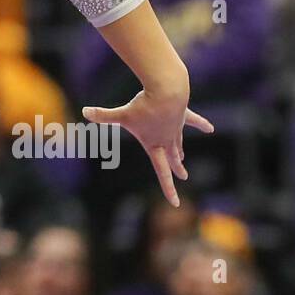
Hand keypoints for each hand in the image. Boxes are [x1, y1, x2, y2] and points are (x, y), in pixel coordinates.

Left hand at [82, 83, 212, 206]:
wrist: (168, 92)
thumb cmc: (144, 106)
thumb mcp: (121, 114)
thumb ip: (103, 115)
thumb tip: (84, 111)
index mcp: (154, 145)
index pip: (161, 172)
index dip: (168, 189)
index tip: (176, 203)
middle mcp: (167, 139)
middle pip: (172, 157)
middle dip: (176, 168)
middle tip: (183, 176)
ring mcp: (176, 127)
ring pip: (179, 141)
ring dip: (180, 150)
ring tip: (182, 157)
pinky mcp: (183, 114)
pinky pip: (193, 121)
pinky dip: (201, 125)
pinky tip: (210, 128)